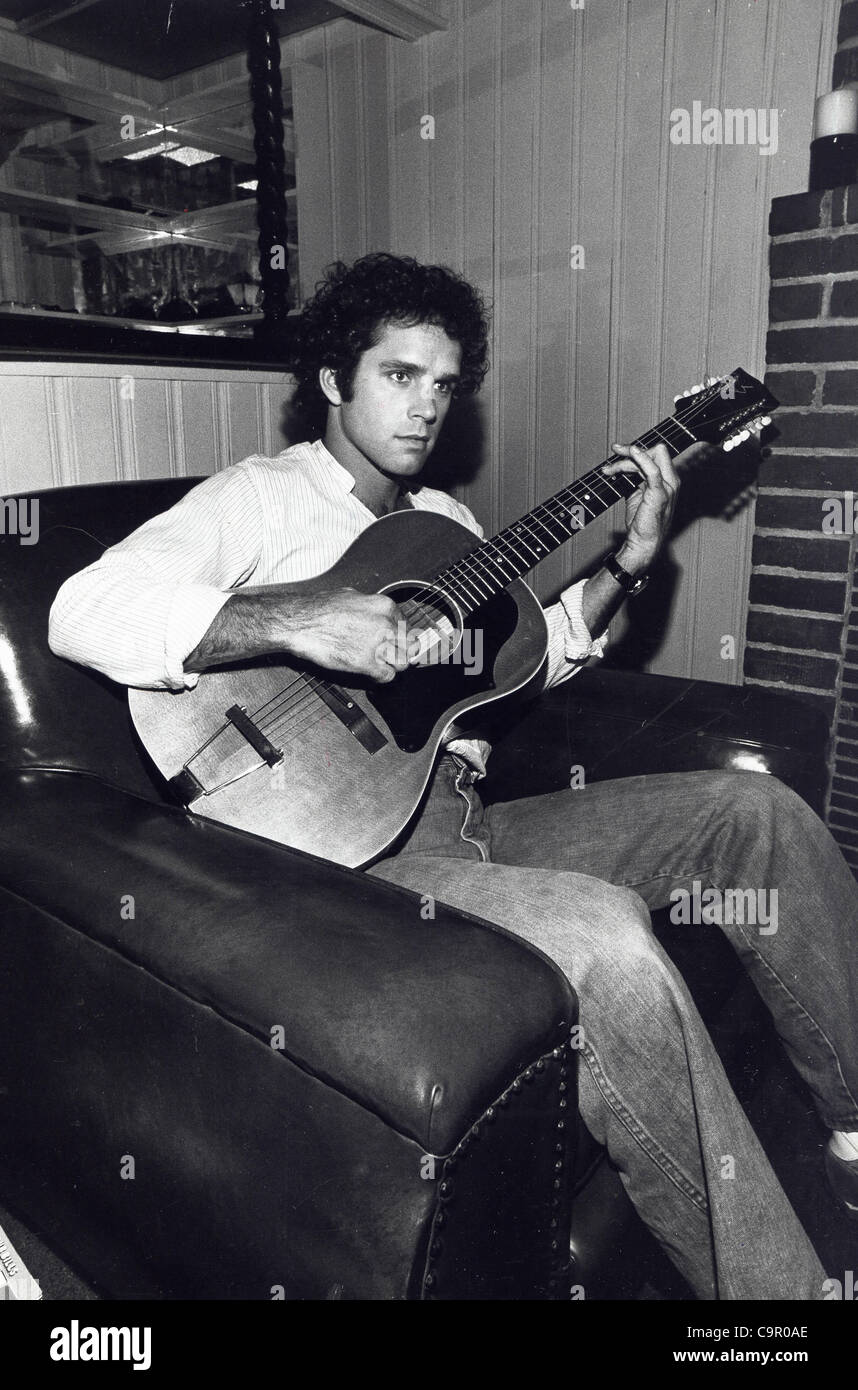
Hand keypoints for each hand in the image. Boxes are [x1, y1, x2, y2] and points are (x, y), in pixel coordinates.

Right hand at [283, 587, 420, 682]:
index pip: (408, 627)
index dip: (401, 637)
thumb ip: (371, 607)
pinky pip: (387, 676)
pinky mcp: (366, 664)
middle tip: (390, 655)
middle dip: (401, 651)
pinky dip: (380, 676)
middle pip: (410, 646)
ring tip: (379, 663)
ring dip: (392, 665)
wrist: (300, 622)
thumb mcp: (352, 596)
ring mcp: (378, 645)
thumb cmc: (319, 609)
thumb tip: (377, 614)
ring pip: (403, 663)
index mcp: (385, 607)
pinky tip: (370, 671)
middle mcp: (386, 625)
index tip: (396, 642)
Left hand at [601, 441, 679, 573]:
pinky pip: (652, 469)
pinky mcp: (660, 494)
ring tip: (609, 470)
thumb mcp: (636, 495)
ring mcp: (668, 486)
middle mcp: (671, 480)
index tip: (618, 452)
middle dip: (632, 450)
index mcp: (667, 480)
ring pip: (651, 457)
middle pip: (656, 451)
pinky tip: (632, 452)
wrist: (643, 542)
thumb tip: (620, 467)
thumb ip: (633, 479)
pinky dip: (641, 458)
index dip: (636, 451)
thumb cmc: (641, 522)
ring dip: (626, 459)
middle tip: (614, 453)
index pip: (655, 455)